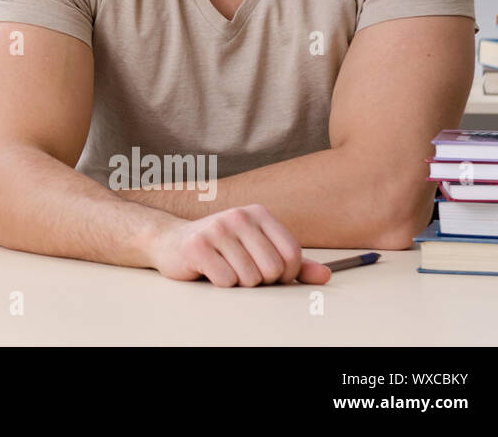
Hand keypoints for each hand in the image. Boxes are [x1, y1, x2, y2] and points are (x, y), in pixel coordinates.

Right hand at [147, 204, 331, 286]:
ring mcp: (216, 228)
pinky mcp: (197, 246)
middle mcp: (238, 216)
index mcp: (258, 213)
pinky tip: (209, 270)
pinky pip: (226, 281)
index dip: (286, 274)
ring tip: (225, 269)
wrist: (171, 242)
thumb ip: (293, 263)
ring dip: (239, 284)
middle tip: (243, 272)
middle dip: (261, 281)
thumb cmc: (221, 249)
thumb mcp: (258, 250)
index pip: (292, 253)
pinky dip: (220, 284)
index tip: (271, 275)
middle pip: (272, 268)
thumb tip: (326, 275)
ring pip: (250, 278)